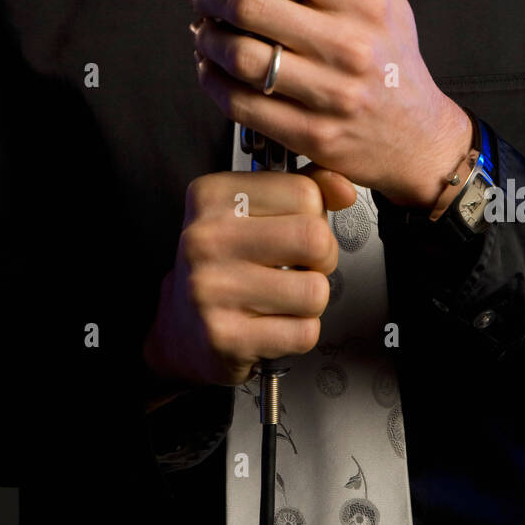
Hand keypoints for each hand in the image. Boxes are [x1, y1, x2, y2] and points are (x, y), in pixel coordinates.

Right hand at [143, 166, 355, 390]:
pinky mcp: (226, 337)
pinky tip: (272, 323)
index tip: (292, 228)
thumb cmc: (222, 266)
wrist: (180, 329)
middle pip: (315, 239)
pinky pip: (304, 333)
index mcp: (211, 197)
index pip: (304, 192)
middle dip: (321, 258)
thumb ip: (302, 191)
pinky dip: (299, 332)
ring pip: (315, 291)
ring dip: (310, 300)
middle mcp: (206, 239)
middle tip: (299, 266)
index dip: (314, 215)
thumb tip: (343, 187)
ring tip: (281, 296)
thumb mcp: (253, 213)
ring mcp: (212, 290)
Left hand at [190, 0, 472, 209]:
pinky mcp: (310, 133)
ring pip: (239, 55)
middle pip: (250, 5)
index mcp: (364, 5)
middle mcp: (348, 47)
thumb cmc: (397, 64)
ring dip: (206, 38)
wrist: (418, 138)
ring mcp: (328, 94)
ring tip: (204, 29)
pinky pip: (242, 103)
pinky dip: (213, 81)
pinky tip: (212, 68)